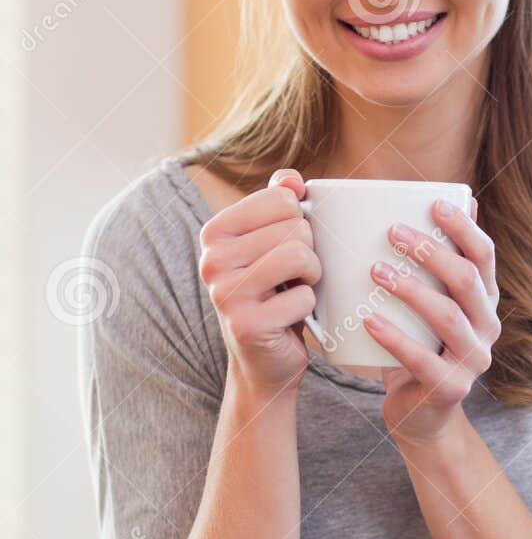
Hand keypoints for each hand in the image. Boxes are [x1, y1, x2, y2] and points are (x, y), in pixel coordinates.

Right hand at [198, 169, 320, 395]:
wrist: (264, 360)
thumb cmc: (274, 294)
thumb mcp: (273, 244)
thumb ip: (279, 203)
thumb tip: (291, 178)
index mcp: (215, 232)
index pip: (281, 199)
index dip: (300, 222)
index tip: (288, 246)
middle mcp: (212, 260)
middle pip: (294, 228)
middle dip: (310, 252)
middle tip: (295, 276)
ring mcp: (226, 293)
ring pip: (298, 256)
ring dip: (312, 276)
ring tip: (298, 288)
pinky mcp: (247, 325)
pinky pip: (304, 297)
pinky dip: (309, 308)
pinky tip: (292, 317)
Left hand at [366, 195, 499, 445]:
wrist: (422, 415)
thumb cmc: (421, 347)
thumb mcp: (432, 305)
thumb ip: (439, 264)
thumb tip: (457, 201)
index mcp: (485, 301)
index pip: (485, 257)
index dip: (463, 228)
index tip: (432, 204)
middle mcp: (487, 328)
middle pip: (466, 280)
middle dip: (430, 252)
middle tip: (392, 232)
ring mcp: (473, 360)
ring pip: (448, 316)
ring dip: (411, 289)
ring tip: (375, 271)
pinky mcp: (451, 388)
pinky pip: (423, 360)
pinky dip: (394, 338)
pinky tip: (369, 320)